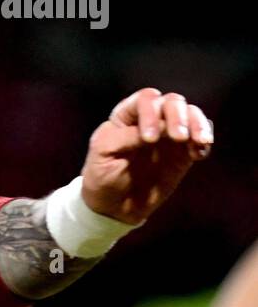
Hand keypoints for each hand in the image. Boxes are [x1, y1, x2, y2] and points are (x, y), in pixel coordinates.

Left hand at [80, 88, 212, 224]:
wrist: (114, 206)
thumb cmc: (102, 175)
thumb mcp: (104, 154)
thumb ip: (127, 138)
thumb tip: (158, 130)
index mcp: (126, 115)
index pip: (146, 99)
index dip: (151, 113)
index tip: (149, 139)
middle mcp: (151, 119)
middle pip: (172, 102)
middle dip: (178, 116)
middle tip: (179, 137)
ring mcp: (169, 134)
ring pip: (191, 114)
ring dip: (197, 124)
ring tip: (199, 141)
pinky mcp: (184, 153)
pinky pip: (200, 138)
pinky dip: (204, 142)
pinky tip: (198, 155)